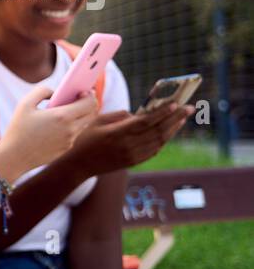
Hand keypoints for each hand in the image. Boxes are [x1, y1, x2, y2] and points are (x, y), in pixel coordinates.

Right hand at [0, 84, 99, 170]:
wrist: (14, 157)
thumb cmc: (18, 129)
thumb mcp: (25, 104)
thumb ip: (42, 91)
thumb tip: (55, 92)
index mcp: (63, 116)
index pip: (90, 103)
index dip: (90, 95)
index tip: (84, 91)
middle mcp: (70, 129)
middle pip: (92, 114)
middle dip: (89, 104)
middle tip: (80, 98)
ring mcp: (69, 141)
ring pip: (83, 124)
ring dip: (79, 116)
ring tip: (67, 110)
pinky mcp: (65, 149)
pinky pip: (73, 135)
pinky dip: (70, 127)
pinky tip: (56, 125)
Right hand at [66, 104, 191, 175]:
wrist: (79, 164)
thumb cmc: (85, 139)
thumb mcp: (98, 121)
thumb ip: (119, 115)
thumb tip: (138, 114)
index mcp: (117, 133)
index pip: (145, 122)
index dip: (162, 113)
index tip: (175, 104)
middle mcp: (127, 145)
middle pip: (157, 130)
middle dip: (175, 118)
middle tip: (189, 108)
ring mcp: (132, 155)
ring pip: (159, 141)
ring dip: (173, 128)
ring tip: (183, 118)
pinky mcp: (133, 162)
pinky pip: (154, 150)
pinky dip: (164, 140)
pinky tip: (170, 131)